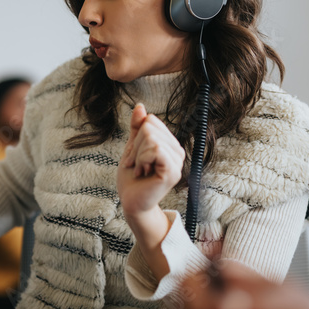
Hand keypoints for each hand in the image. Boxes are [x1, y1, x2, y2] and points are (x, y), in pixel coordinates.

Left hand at [117, 103, 185, 227]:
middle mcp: (177, 151)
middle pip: (150, 127)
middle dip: (135, 147)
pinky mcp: (172, 171)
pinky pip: (155, 149)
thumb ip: (137, 128)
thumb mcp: (132, 148)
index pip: (151, 120)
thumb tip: (140, 106)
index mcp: (170, 144)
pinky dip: (142, 159)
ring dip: (137, 155)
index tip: (135, 156)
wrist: (131, 203)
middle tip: (136, 165)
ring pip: (151, 138)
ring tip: (140, 170)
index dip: (137, 136)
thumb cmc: (132, 179)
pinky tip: (143, 172)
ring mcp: (177, 162)